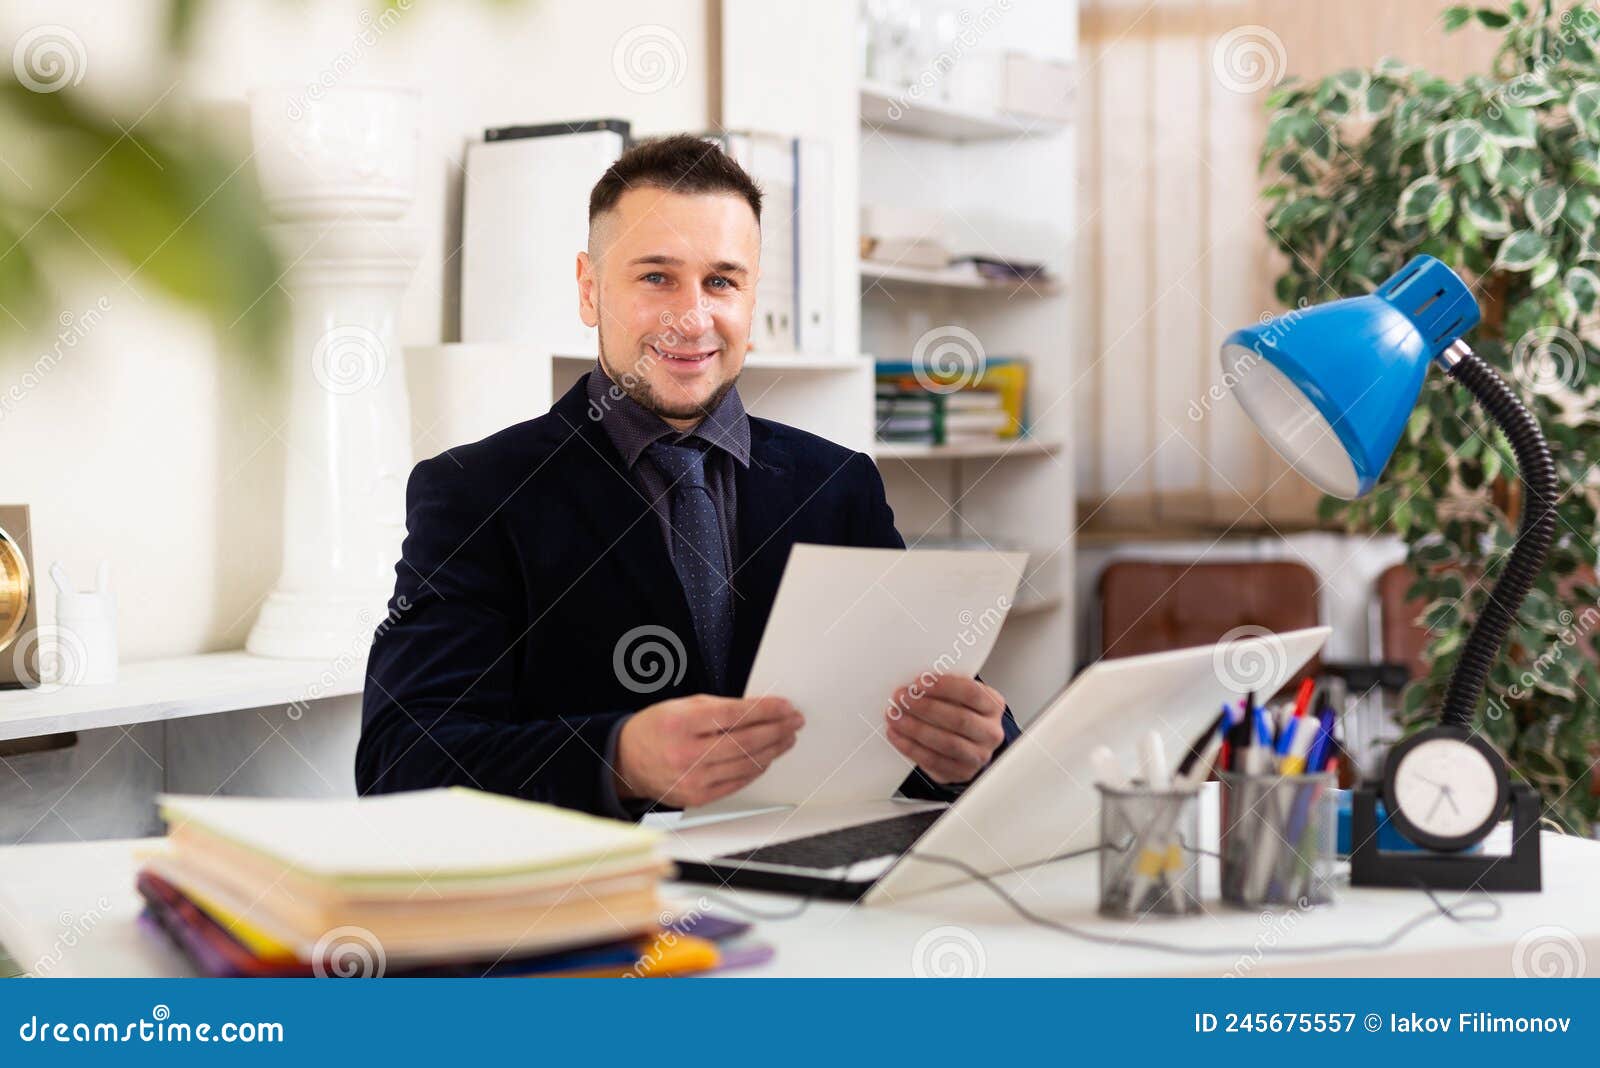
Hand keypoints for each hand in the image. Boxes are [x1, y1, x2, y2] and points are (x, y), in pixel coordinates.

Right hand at [614, 694, 802, 807]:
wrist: (627, 761)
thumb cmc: (656, 729)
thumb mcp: (683, 706)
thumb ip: (721, 708)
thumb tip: (761, 711)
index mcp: (682, 723)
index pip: (737, 715)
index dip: (767, 710)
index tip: (785, 706)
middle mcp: (687, 753)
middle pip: (747, 741)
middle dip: (778, 729)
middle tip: (794, 722)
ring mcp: (693, 779)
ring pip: (747, 764)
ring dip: (773, 749)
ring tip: (786, 738)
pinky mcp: (698, 797)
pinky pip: (738, 782)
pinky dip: (756, 768)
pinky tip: (766, 758)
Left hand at [884, 674, 1006, 784]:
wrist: (969, 744)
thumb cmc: (961, 713)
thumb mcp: (960, 696)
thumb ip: (944, 688)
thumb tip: (916, 684)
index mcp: (992, 706)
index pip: (971, 693)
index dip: (943, 686)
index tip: (919, 681)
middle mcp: (990, 732)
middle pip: (959, 719)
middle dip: (925, 708)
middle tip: (902, 698)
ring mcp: (978, 755)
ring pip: (947, 743)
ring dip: (915, 728)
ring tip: (895, 717)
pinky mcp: (961, 772)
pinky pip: (934, 761)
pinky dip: (911, 747)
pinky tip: (897, 735)